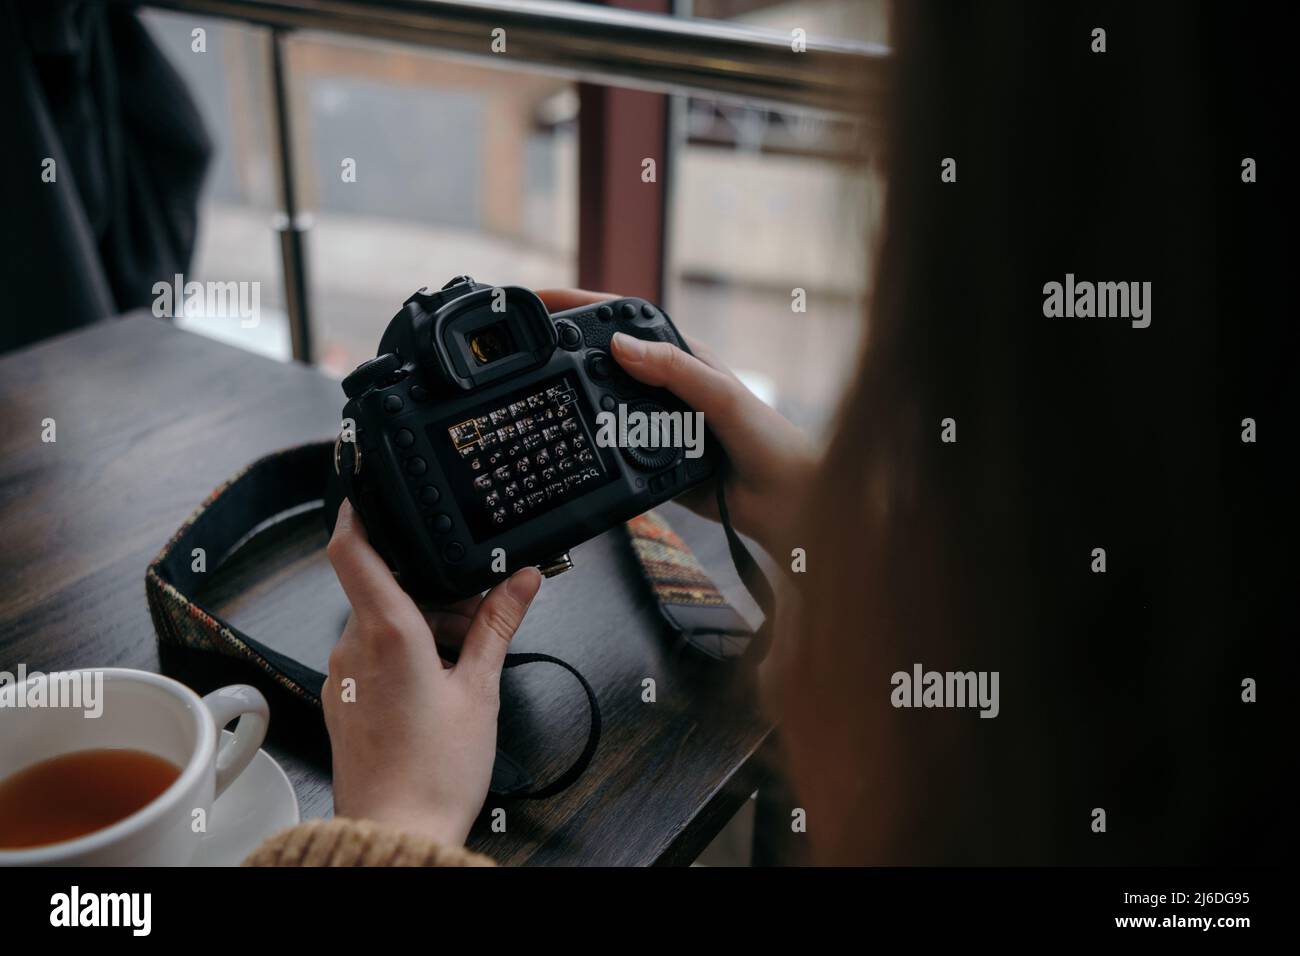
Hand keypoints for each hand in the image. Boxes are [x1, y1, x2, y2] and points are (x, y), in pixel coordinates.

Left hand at [321, 500, 541, 846]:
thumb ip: (498, 625)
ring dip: (420, 624)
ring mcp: (342, 674)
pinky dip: (404, 651)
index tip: (367, 492)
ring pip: (379, 622)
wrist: (397, 831)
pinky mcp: (343, 698)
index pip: (351, 551)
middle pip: (384, 588)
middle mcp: (353, 648)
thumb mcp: (481, 689)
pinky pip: (371, 653)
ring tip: (462, 662)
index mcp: (386, 633)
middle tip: (473, 613)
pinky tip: (438, 681)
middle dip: (429, 591)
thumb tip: (520, 581)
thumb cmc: (434, 773)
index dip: (355, 513)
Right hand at [536, 289, 815, 552]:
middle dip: (565, 348)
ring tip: (534, 386)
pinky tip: (568, 438)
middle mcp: (664, 386)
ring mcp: (654, 423)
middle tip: (525, 343)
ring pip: (602, 403)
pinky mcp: (648, 460)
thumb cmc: (769, 440)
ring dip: (572, 395)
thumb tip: (619, 345)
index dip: (582, 307)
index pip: (624, 323)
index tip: (544, 300)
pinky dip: (589, 441)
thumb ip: (674, 370)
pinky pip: (611, 448)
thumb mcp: (721, 396)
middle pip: (603, 361)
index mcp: (681, 358)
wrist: (784, 502)